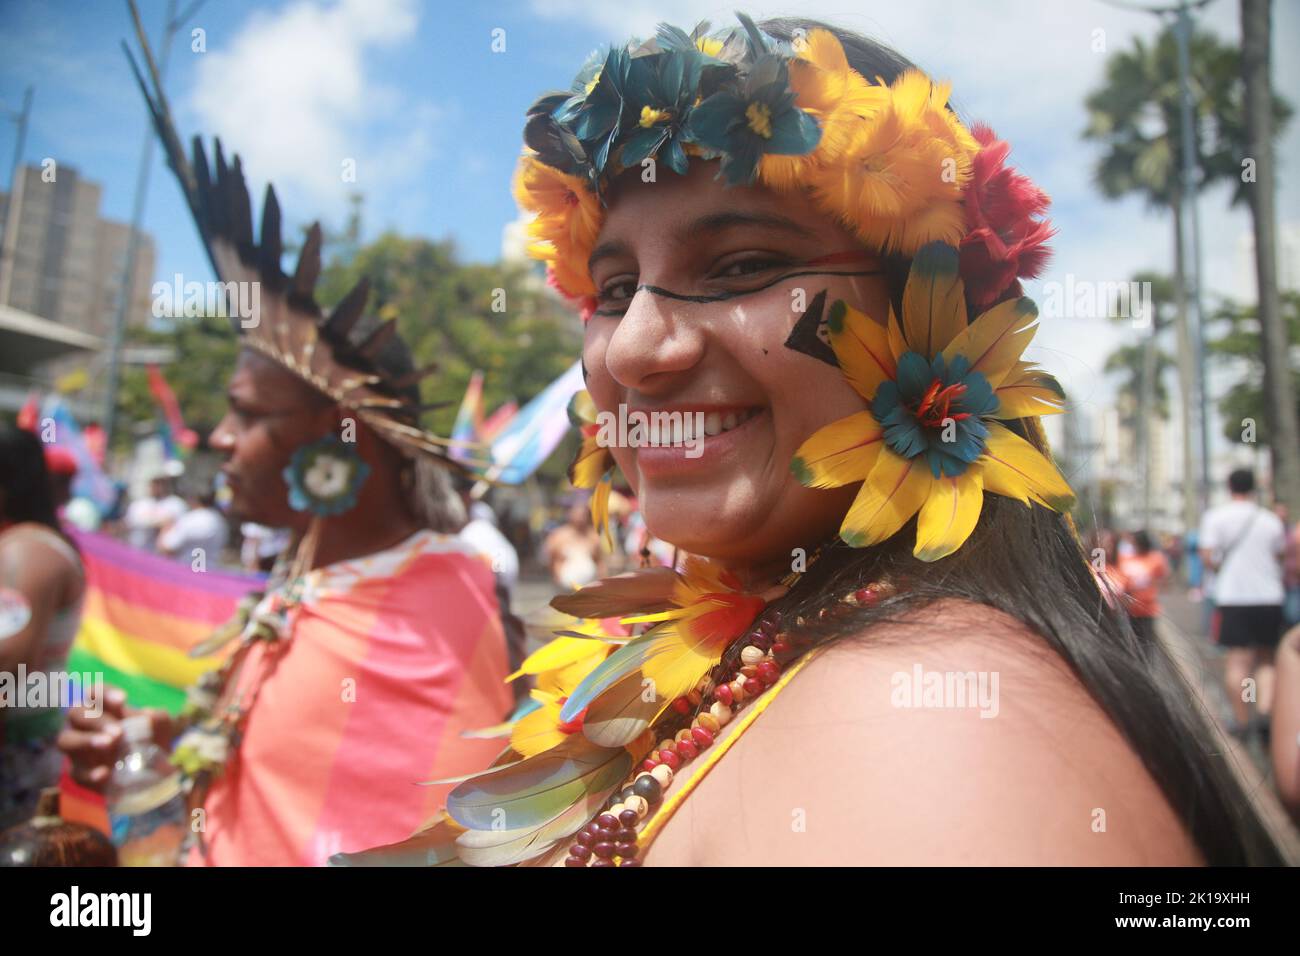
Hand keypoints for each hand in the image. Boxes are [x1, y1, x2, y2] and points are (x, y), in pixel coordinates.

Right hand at [56, 686, 176, 791]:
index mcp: (103, 708)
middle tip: (118, 732)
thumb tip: (148, 715)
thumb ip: (158, 719)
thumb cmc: (150, 741)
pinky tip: (105, 773)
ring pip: (65, 739)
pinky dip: (89, 772)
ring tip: (108, 744)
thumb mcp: (161, 728)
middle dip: (96, 720)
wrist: (152, 774)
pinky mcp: (79, 772)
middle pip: (76, 713)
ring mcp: (78, 749)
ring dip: (86, 740)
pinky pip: (76, 771)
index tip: (123, 700)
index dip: (104, 693)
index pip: (95, 692)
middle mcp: (84, 725)